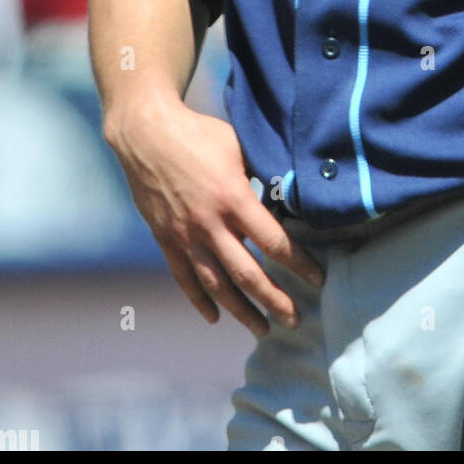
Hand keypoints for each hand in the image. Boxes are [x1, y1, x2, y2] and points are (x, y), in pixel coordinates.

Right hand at [106, 92, 323, 337]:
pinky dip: (199, 301)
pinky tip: (215, 317)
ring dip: (241, 311)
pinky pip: (184, 278)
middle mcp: (209, 224)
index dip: (299, 264)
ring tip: (262, 329)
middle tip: (295, 319)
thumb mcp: (240, 147)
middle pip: (247, 274)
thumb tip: (292, 193)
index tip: (317, 279)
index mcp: (234, 198)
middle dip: (274, 300)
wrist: (146, 134)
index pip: (273, 242)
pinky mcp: (166, 239)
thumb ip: (264, 173)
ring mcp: (185, 235)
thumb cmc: (199, 134)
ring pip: (216, 285)